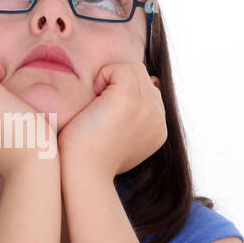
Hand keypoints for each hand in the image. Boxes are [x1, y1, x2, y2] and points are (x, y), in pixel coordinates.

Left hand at [56, 62, 165, 179]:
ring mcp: (148, 107)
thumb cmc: (90, 159)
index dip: (125, 92)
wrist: (84, 173)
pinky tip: (93, 98)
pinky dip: (102, 76)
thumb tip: (120, 99)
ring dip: (111, 79)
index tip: (106, 112)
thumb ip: (128, 122)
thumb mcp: (116, 140)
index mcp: (158, 129)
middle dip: (118, 83)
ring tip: (96, 102)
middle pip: (143, 77)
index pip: (150, 91)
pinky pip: (120, 69)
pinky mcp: (130, 98)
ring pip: (134, 70)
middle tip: (98, 106)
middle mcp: (159, 118)